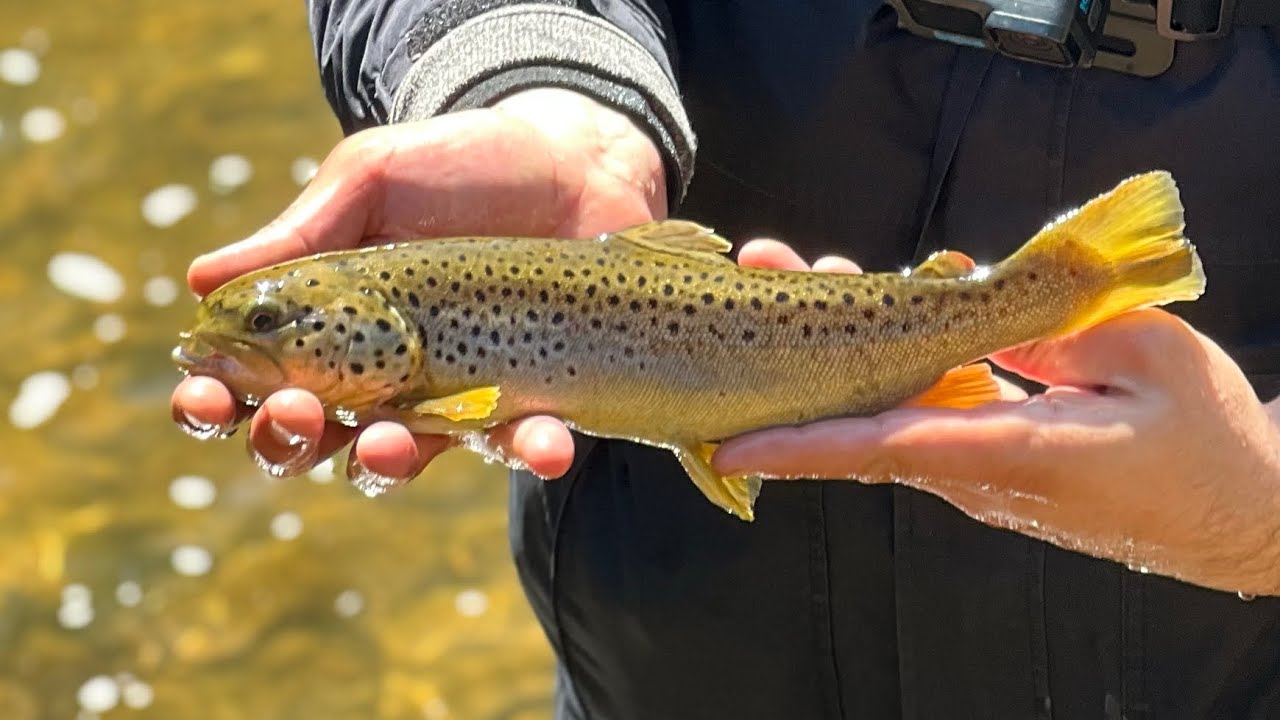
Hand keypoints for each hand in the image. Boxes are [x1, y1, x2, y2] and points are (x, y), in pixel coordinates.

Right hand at [172, 88, 665, 482]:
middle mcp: (373, 373)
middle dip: (286, 440)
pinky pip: (520, 447)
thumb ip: (302, 233)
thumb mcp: (374, 180)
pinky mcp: (522, 402)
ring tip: (388, 445)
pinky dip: (531, 452)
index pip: (249, 378)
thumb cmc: (462, 165)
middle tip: (297, 410)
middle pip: (306, 439)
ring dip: (383, 465)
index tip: (201, 394)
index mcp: (321, 322)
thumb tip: (198, 281)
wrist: (576, 165)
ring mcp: (446, 395)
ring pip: (399, 461)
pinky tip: (544, 442)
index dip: (213, 399)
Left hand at [720, 241, 1279, 596]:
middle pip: (862, 418)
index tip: (728, 445)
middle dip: (799, 353)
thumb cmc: (1206, 442)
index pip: (885, 447)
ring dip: (838, 347)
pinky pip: (916, 412)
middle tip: (768, 270)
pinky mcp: (986, 462)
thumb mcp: (1145, 359)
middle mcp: (976, 473)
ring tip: (804, 272)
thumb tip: (967, 304)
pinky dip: (884, 363)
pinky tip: (873, 308)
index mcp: (1014, 454)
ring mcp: (976, 473)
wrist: (1241, 514)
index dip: (801, 445)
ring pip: (883, 411)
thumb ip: (1051, 330)